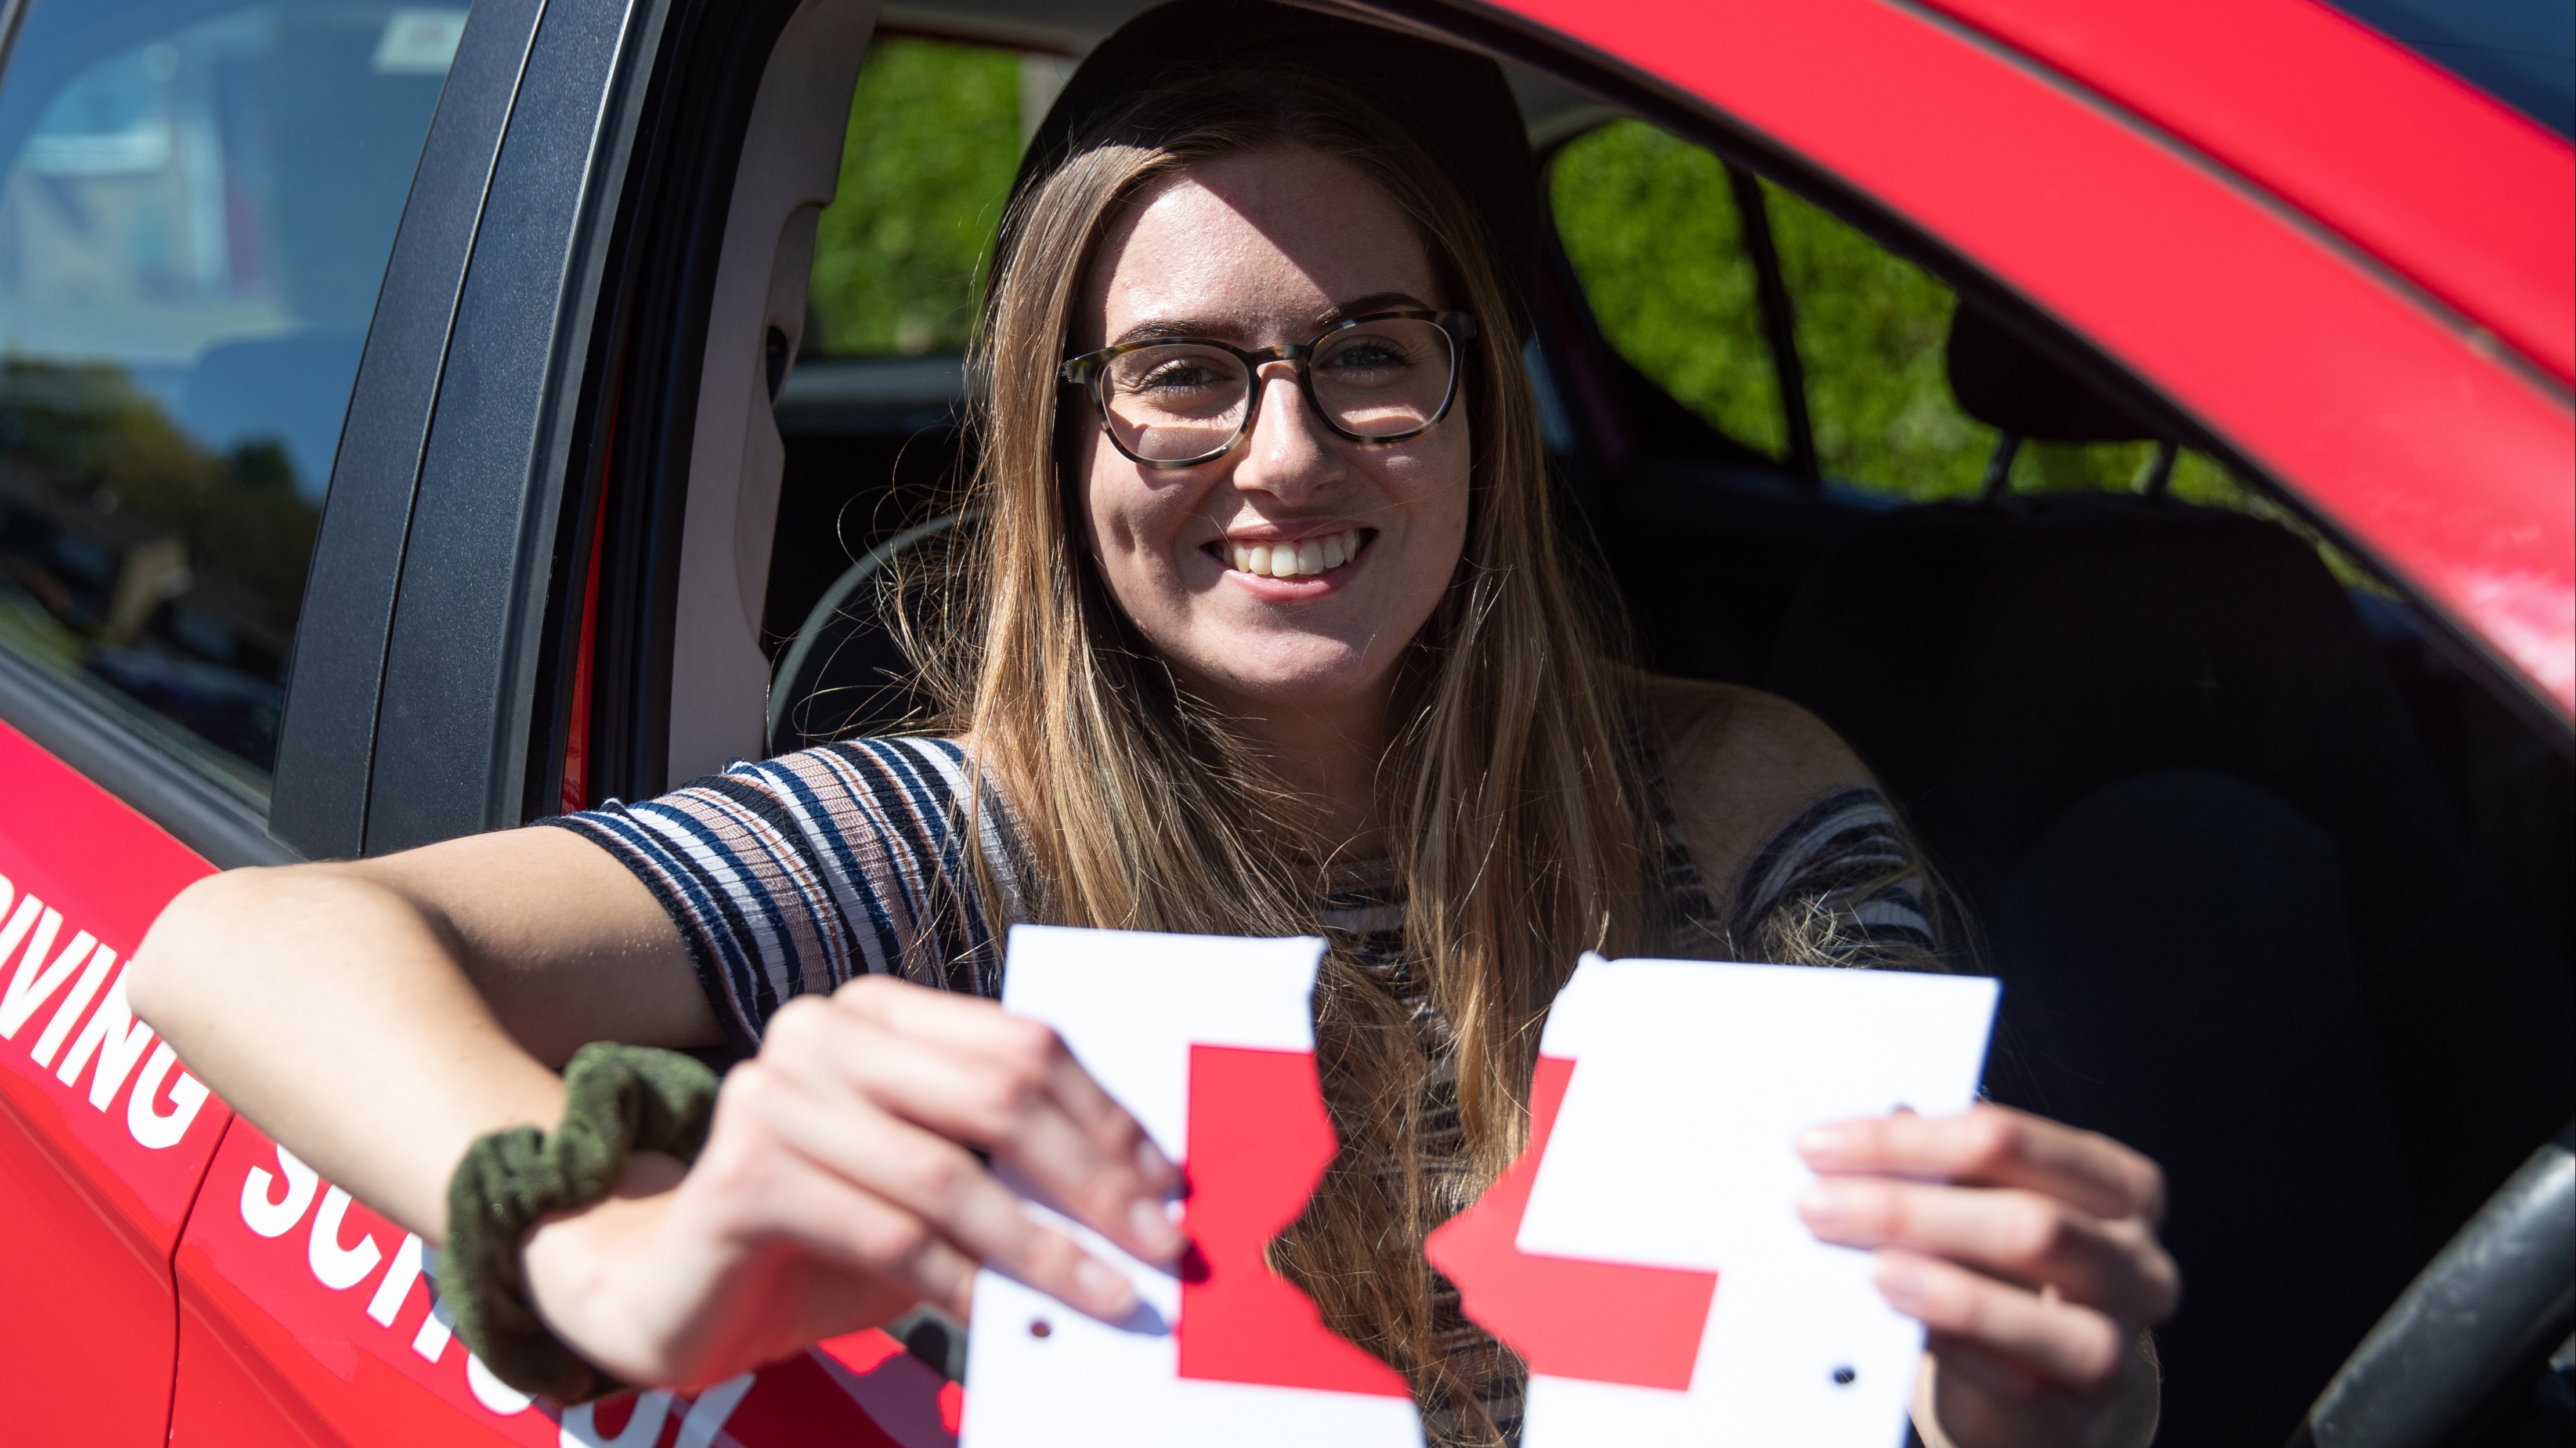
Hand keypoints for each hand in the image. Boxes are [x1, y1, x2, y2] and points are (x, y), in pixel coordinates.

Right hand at [519, 975, 1182, 1385]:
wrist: (675, 1289)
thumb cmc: (825, 1232)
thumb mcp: (929, 1182)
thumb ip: (1007, 1166)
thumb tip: (1139, 1197)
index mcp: (877, 1009)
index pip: (1021, 1044)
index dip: (1105, 1115)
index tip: (1166, 1183)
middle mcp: (820, 1030)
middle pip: (996, 1096)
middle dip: (1092, 1179)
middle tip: (1159, 1245)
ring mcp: (774, 1094)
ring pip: (947, 1175)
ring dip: (1043, 1248)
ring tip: (1109, 1296)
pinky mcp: (744, 1173)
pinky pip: (889, 1235)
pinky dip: (963, 1286)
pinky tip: (1008, 1322)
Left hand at [1796, 1105, 2177, 1447]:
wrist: (2046, 1388)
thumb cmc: (2008, 1278)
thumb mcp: (1982, 1212)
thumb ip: (1940, 1173)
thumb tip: (1866, 1135)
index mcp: (2116, 1187)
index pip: (2005, 1139)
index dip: (1905, 1139)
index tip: (1821, 1144)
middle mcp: (2135, 1260)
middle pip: (2028, 1220)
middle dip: (1909, 1206)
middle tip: (1817, 1204)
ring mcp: (2117, 1338)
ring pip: (2035, 1303)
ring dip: (1939, 1280)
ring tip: (1870, 1267)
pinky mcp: (2080, 1410)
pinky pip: (2017, 1377)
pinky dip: (1953, 1341)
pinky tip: (1901, 1320)